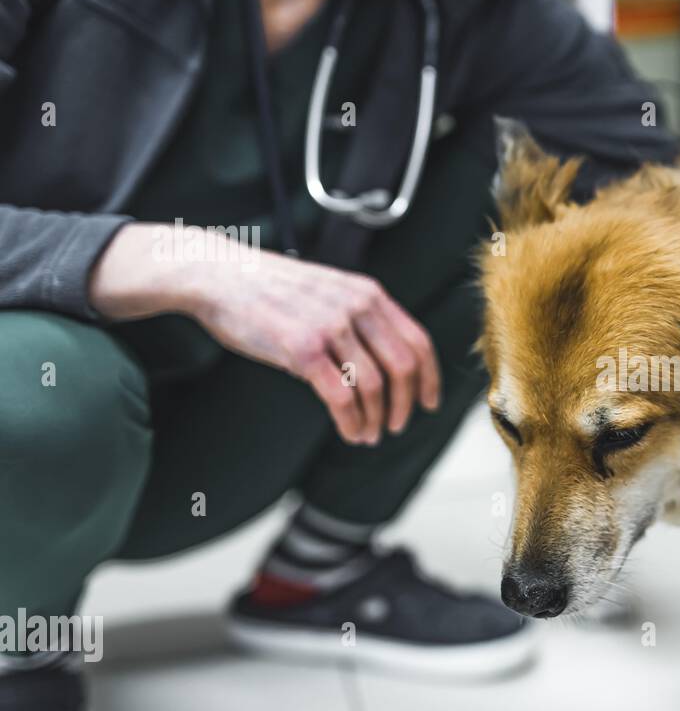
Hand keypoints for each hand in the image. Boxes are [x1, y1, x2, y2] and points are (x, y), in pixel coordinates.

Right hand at [90, 222, 439, 444]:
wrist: (217, 275)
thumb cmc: (270, 290)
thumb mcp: (328, 292)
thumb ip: (359, 320)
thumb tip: (384, 366)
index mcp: (368, 294)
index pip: (418, 341)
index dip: (431, 378)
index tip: (431, 404)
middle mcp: (356, 307)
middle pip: (403, 367)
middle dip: (405, 405)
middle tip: (396, 427)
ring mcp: (329, 326)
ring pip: (372, 385)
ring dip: (376, 419)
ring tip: (369, 435)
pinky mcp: (301, 348)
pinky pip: (340, 395)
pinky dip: (351, 421)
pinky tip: (349, 432)